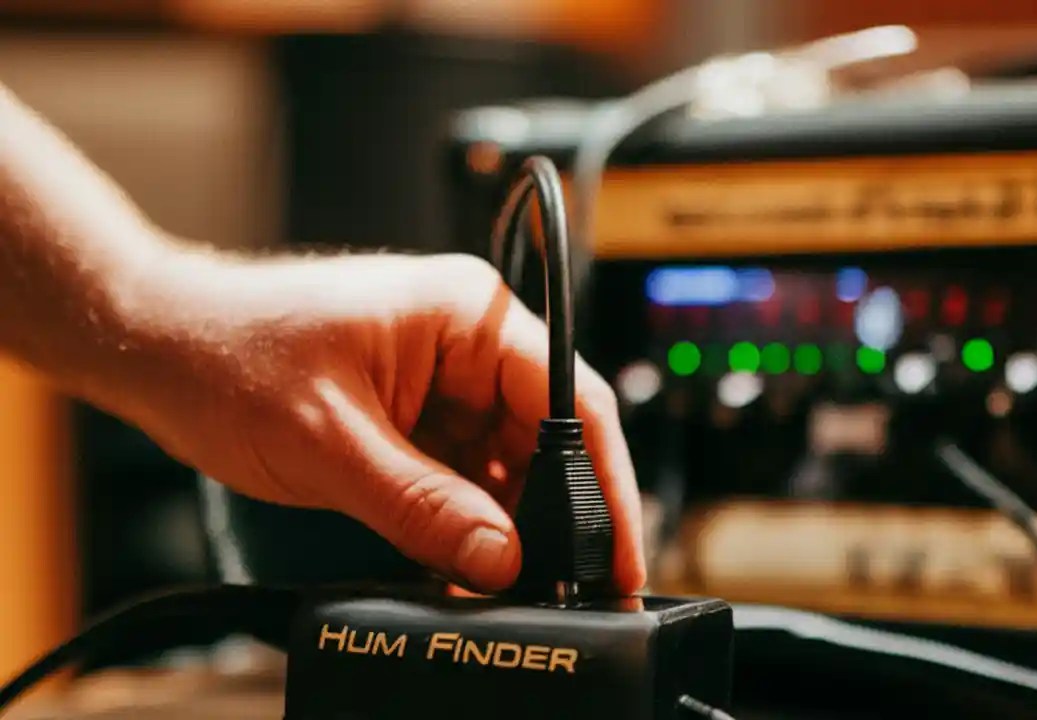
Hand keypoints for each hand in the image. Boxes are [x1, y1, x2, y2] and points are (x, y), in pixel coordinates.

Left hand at [103, 249, 644, 593]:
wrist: (157, 347)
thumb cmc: (230, 356)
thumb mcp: (333, 444)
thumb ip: (424, 508)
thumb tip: (501, 561)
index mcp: (466, 317)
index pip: (568, 400)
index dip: (604, 482)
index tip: (616, 551)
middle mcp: (467, 342)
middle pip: (548, 436)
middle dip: (558, 513)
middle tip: (570, 584)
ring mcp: (443, 379)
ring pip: (509, 461)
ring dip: (510, 520)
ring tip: (512, 578)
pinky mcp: (418, 413)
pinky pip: (466, 471)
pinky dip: (469, 517)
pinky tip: (470, 559)